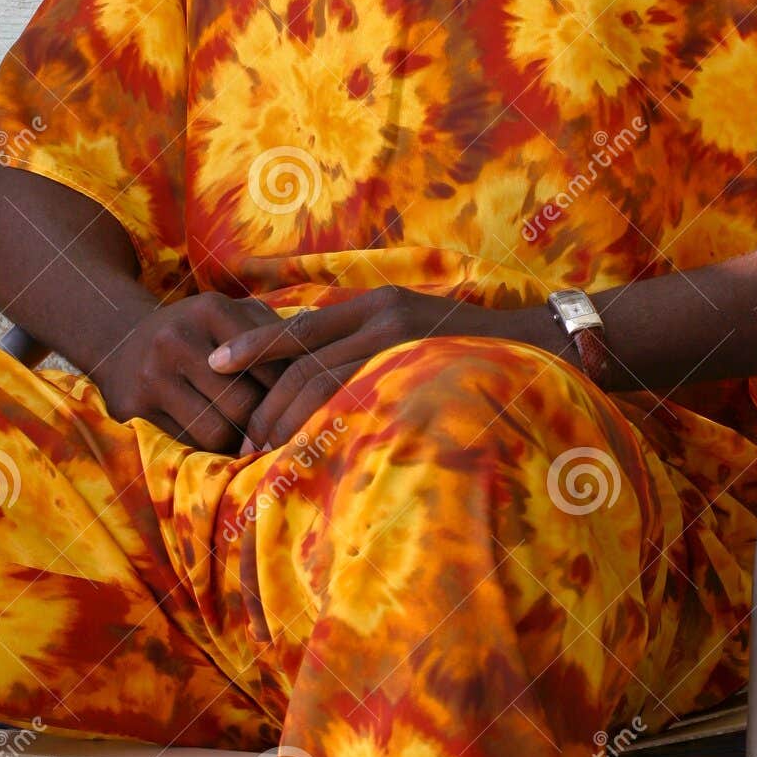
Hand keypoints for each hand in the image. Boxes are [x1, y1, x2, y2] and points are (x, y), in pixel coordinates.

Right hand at [91, 290, 287, 452]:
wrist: (122, 341)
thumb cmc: (197, 331)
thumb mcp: (232, 315)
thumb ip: (274, 331)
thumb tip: (322, 361)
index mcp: (210, 309)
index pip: (269, 365)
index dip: (287, 391)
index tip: (297, 404)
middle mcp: (177, 338)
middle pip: (243, 402)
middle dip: (262, 420)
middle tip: (275, 430)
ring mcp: (151, 375)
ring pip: (215, 430)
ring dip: (236, 441)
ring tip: (248, 439)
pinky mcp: (132, 409)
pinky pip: (185, 445)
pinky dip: (206, 450)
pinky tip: (216, 441)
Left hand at [206, 285, 577, 448]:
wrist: (542, 346)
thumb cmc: (473, 351)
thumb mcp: (415, 337)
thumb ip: (371, 350)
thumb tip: (321, 386)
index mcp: (376, 303)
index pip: (302, 326)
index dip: (254, 346)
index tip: (213, 366)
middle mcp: (383, 312)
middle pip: (303, 357)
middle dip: (265, 400)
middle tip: (239, 440)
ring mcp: (403, 338)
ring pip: (325, 379)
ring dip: (288, 419)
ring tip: (262, 453)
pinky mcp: (422, 365)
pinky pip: (362, 398)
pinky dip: (329, 426)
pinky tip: (309, 451)